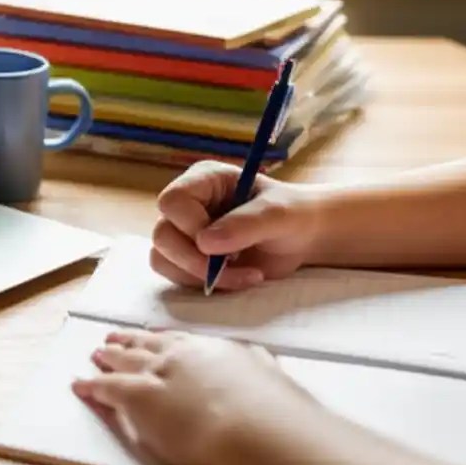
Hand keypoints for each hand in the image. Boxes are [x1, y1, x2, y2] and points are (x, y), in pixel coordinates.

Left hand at [72, 329, 319, 464]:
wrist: (256, 427)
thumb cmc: (274, 411)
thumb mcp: (272, 375)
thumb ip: (259, 364)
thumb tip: (261, 359)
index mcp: (214, 350)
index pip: (180, 340)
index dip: (162, 340)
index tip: (152, 336)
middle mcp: (182, 355)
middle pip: (147, 344)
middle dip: (128, 341)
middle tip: (113, 338)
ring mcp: (158, 372)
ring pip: (124, 360)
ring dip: (108, 357)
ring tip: (96, 355)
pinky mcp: (138, 395)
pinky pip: (107, 386)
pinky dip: (91, 385)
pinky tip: (81, 384)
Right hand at [152, 161, 322, 290]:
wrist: (302, 238)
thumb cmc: (292, 214)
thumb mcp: (278, 214)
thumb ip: (245, 223)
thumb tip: (204, 243)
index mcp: (203, 180)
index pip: (172, 201)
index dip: (190, 226)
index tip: (222, 245)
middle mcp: (187, 205)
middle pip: (163, 234)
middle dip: (196, 260)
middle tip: (235, 266)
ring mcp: (183, 233)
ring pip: (163, 258)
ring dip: (200, 275)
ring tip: (242, 275)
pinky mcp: (187, 258)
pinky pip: (175, 275)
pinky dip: (202, 284)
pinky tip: (234, 279)